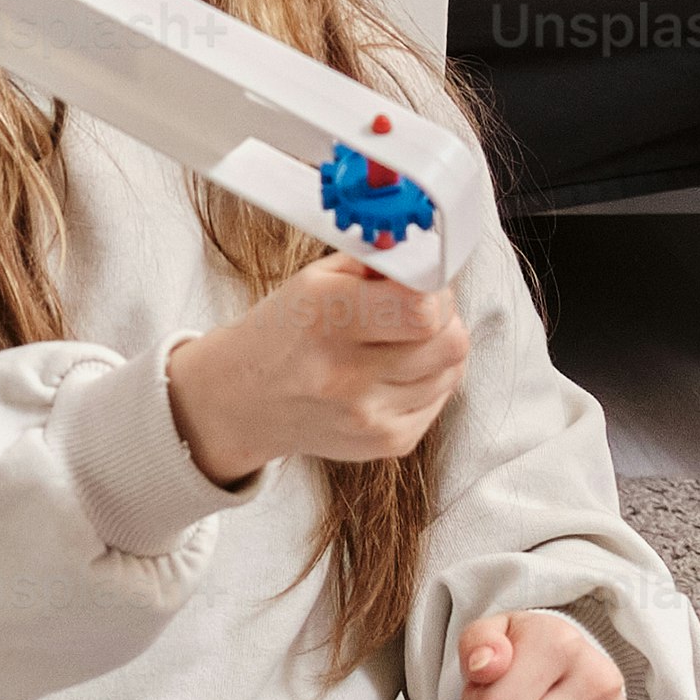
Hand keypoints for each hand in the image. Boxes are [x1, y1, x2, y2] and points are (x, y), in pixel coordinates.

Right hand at [164, 253, 470, 483]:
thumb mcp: (315, 278)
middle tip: (416, 310)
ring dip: (436, 350)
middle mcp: (344, 372)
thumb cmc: (286, 331)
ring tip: (398, 342)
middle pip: (450, 342)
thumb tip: (428, 256)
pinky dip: (429, 380)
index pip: (422, 309)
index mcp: (324, 315)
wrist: (247, 400)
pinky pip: (441, 400)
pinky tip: (394, 372)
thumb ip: (376, 263)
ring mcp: (367, 415)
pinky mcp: (387, 442)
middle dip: (443, 318)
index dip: (435, 291)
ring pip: (452, 370)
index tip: (423, 285)